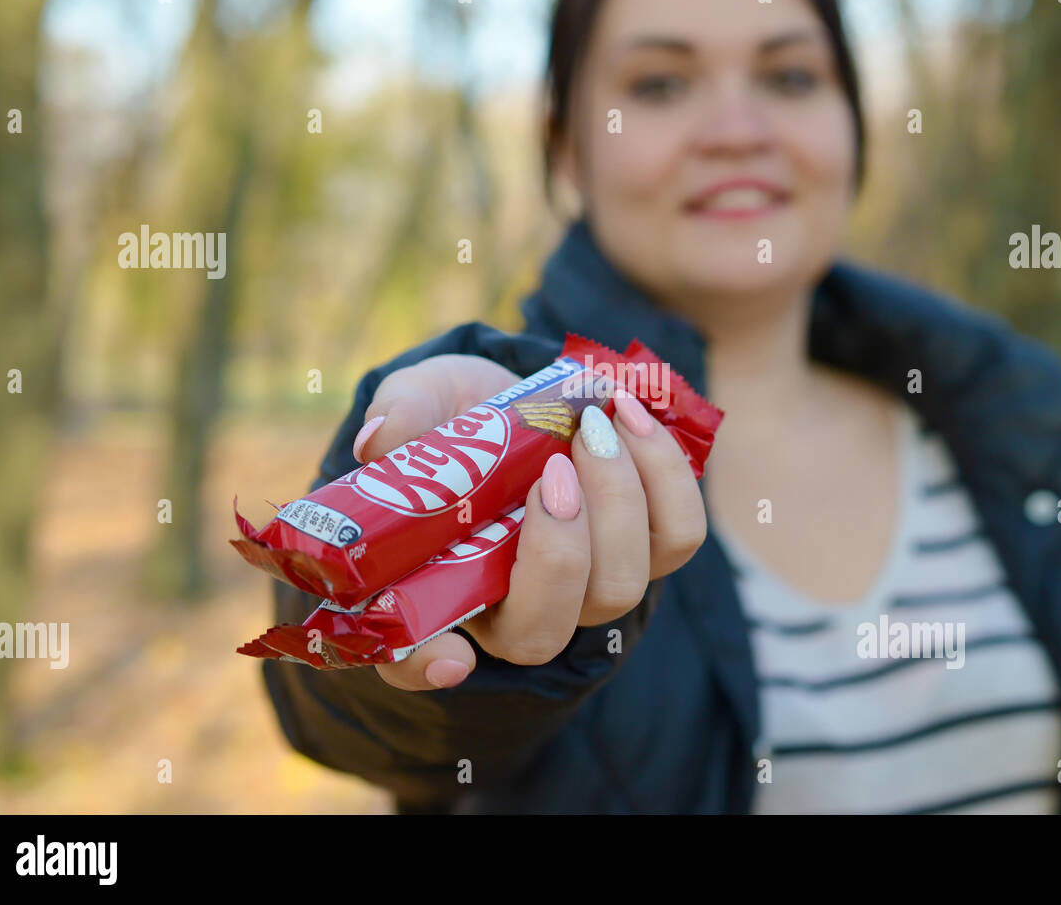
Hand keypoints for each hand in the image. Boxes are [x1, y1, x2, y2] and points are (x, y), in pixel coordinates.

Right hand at [352, 354, 707, 690]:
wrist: (524, 393)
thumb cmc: (458, 414)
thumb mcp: (421, 400)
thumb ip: (400, 415)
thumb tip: (381, 438)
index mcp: (441, 587)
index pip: (417, 660)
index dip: (427, 667)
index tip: (450, 654)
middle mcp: (517, 605)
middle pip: (544, 629)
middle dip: (559, 552)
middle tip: (555, 465)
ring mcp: (588, 583)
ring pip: (620, 587)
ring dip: (618, 501)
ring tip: (596, 422)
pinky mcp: (649, 546)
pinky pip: (678, 536)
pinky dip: (667, 476)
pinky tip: (632, 417)